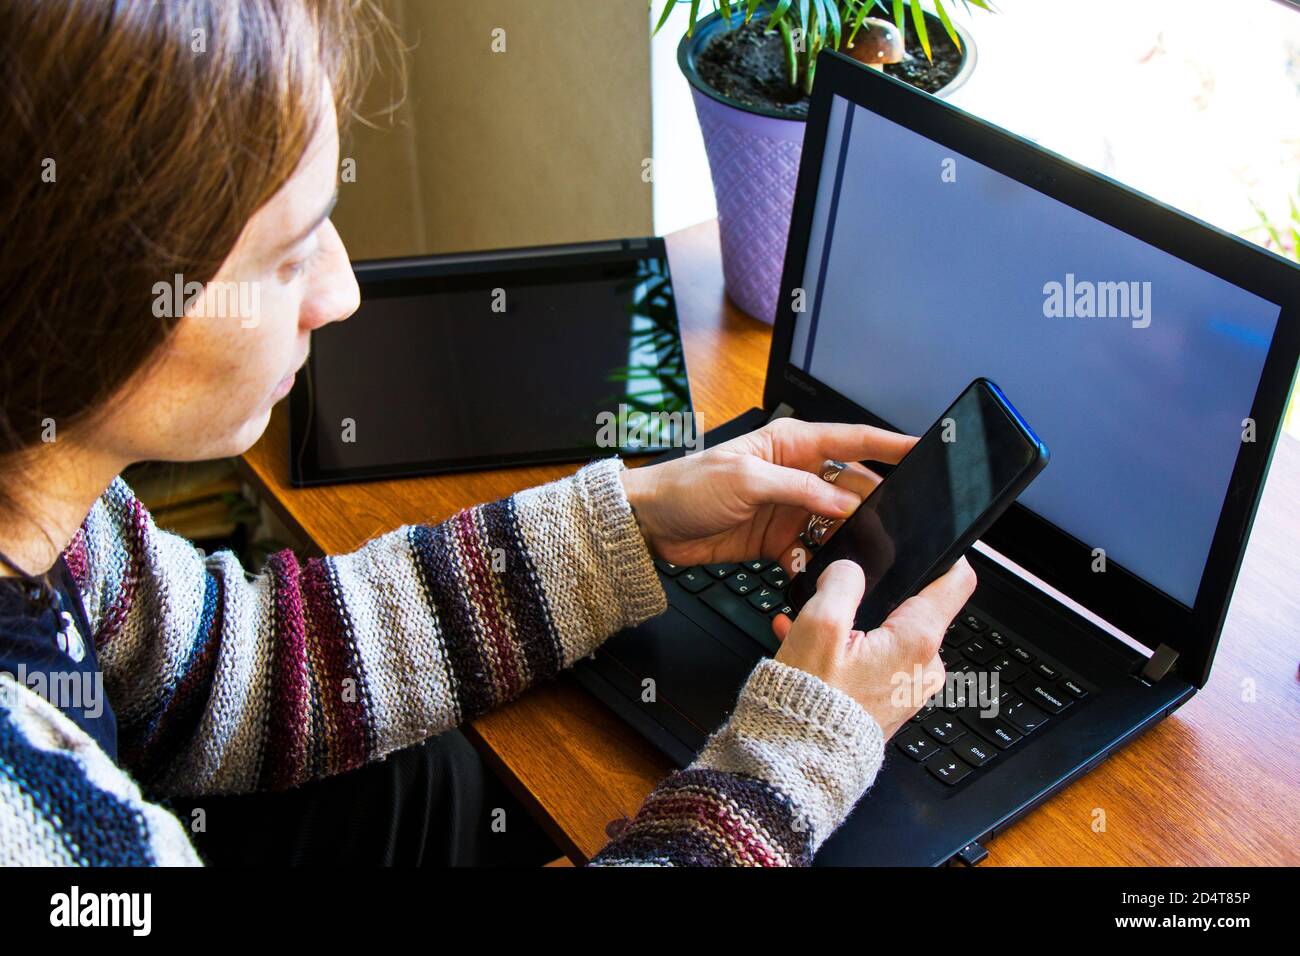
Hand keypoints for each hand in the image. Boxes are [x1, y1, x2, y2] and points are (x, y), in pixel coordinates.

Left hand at [619, 417, 914, 570]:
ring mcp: (789, 509)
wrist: (650, 525)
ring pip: (836, 524)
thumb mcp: (744, 479)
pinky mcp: (777, 540)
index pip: (853, 440)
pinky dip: (818, 564)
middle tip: (896, 524)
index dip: (891, 444)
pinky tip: (818, 573)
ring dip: (848, 539)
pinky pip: (812, 553)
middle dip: (875, 504)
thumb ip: (797, 489)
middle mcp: (796, 475)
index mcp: (790, 444)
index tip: (926, 449)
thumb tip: (841, 503)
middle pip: (852, 487)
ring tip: (861, 554)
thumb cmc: (686, 486)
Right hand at [771, 557, 976, 737]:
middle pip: (912, 608)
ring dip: (850, 627)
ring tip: (807, 628)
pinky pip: (872, 663)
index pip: (957, 582)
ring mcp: (909, 688)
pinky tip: (808, 650)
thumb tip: (850, 570)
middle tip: (835, 599)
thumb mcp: (820, 626)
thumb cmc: (813, 700)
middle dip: (874, 599)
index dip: (945, 556)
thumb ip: (841, 583)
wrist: (801, 761)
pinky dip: (845, 652)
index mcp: (917, 640)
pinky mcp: (889, 703)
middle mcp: (924, 666)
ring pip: (886, 636)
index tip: (929, 544)